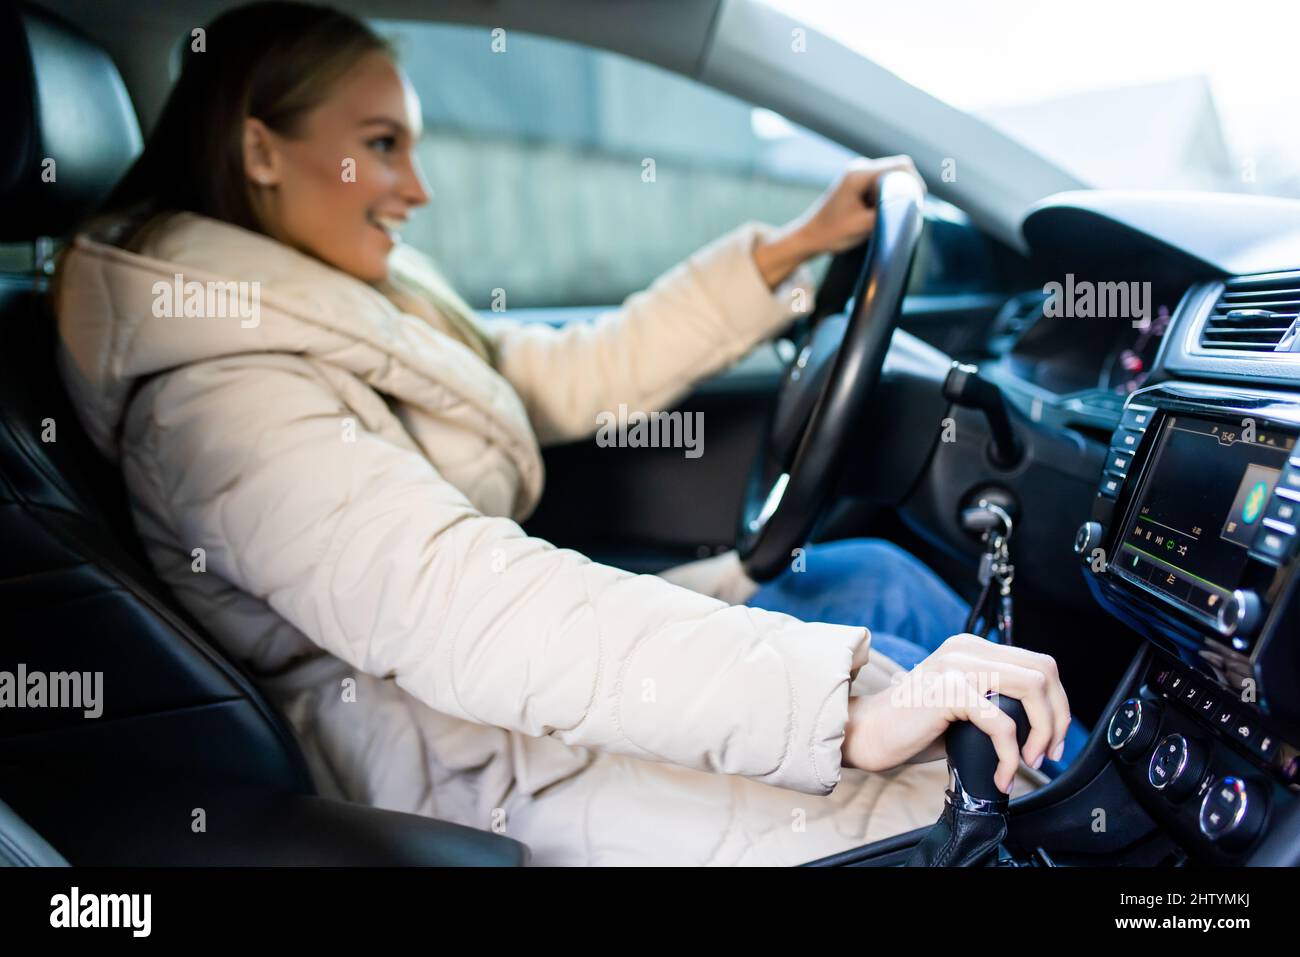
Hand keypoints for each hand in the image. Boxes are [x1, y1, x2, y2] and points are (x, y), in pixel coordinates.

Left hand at [752, 155, 925, 288]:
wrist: (809, 236)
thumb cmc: (832, 233)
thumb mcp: (864, 226)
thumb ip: (888, 213)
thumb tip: (911, 206)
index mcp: (859, 174)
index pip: (900, 165)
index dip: (915, 181)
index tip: (918, 202)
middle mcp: (859, 168)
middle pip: (898, 168)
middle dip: (907, 188)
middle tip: (908, 211)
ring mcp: (858, 174)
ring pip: (892, 176)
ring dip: (897, 193)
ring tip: (892, 214)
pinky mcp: (859, 183)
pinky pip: (883, 183)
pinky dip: (888, 196)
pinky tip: (882, 212)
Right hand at [841, 633, 1070, 794]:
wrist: (865, 734)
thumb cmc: (911, 728)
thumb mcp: (962, 707)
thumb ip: (995, 701)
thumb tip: (1040, 727)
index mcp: (973, 649)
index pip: (1039, 665)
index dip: (1058, 705)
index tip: (1053, 741)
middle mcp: (967, 649)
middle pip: (1044, 671)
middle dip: (1058, 718)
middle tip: (1047, 754)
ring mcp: (956, 666)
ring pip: (1032, 688)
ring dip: (1041, 732)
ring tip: (1027, 762)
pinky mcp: (946, 690)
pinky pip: (1001, 722)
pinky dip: (1009, 755)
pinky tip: (1001, 775)